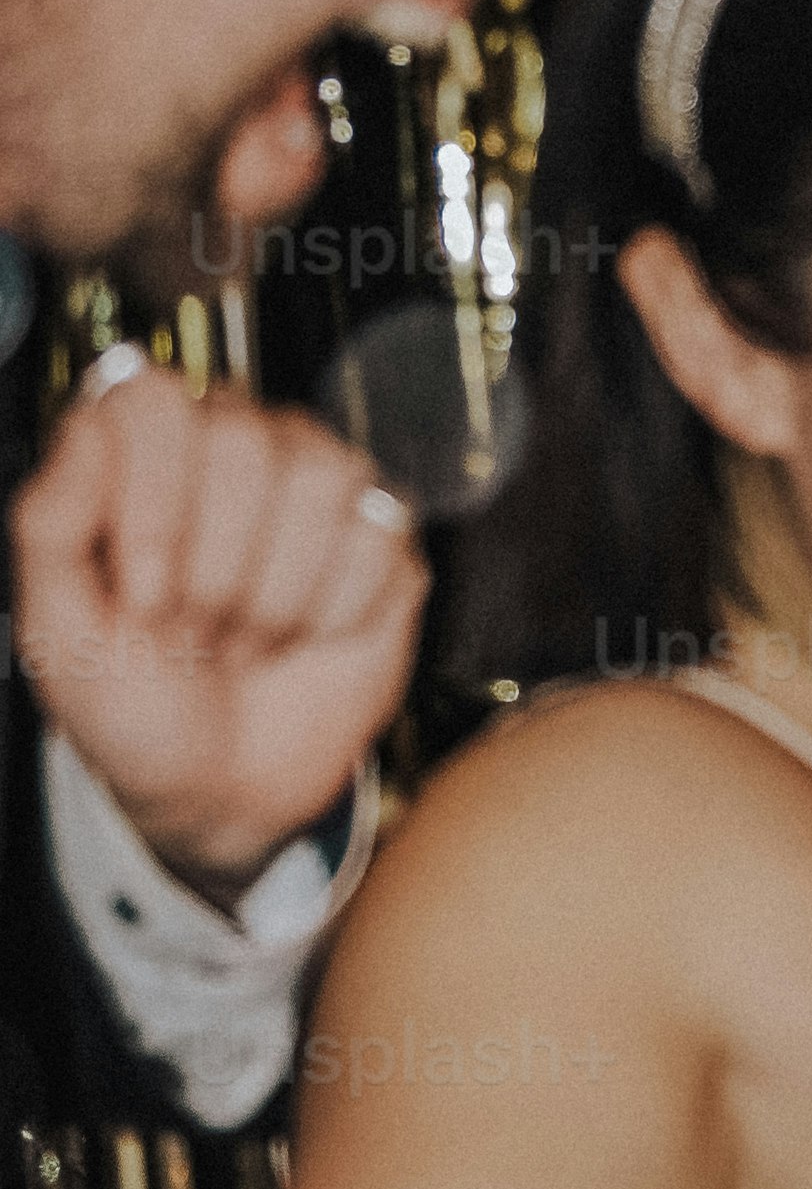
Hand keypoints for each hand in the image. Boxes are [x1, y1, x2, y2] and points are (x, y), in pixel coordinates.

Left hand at [13, 362, 422, 888]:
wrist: (219, 786)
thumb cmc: (132, 702)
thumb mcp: (57, 625)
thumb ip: (51, 518)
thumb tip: (90, 419)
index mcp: (144, 449)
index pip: (156, 401)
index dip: (154, 501)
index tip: (142, 593)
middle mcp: (235, 446)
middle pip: (247, 441)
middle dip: (217, 566)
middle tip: (195, 626)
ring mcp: (316, 492)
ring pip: (322, 482)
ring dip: (277, 593)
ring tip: (247, 635)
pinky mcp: (383, 544)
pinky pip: (380, 541)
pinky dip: (335, 613)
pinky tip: (305, 638)